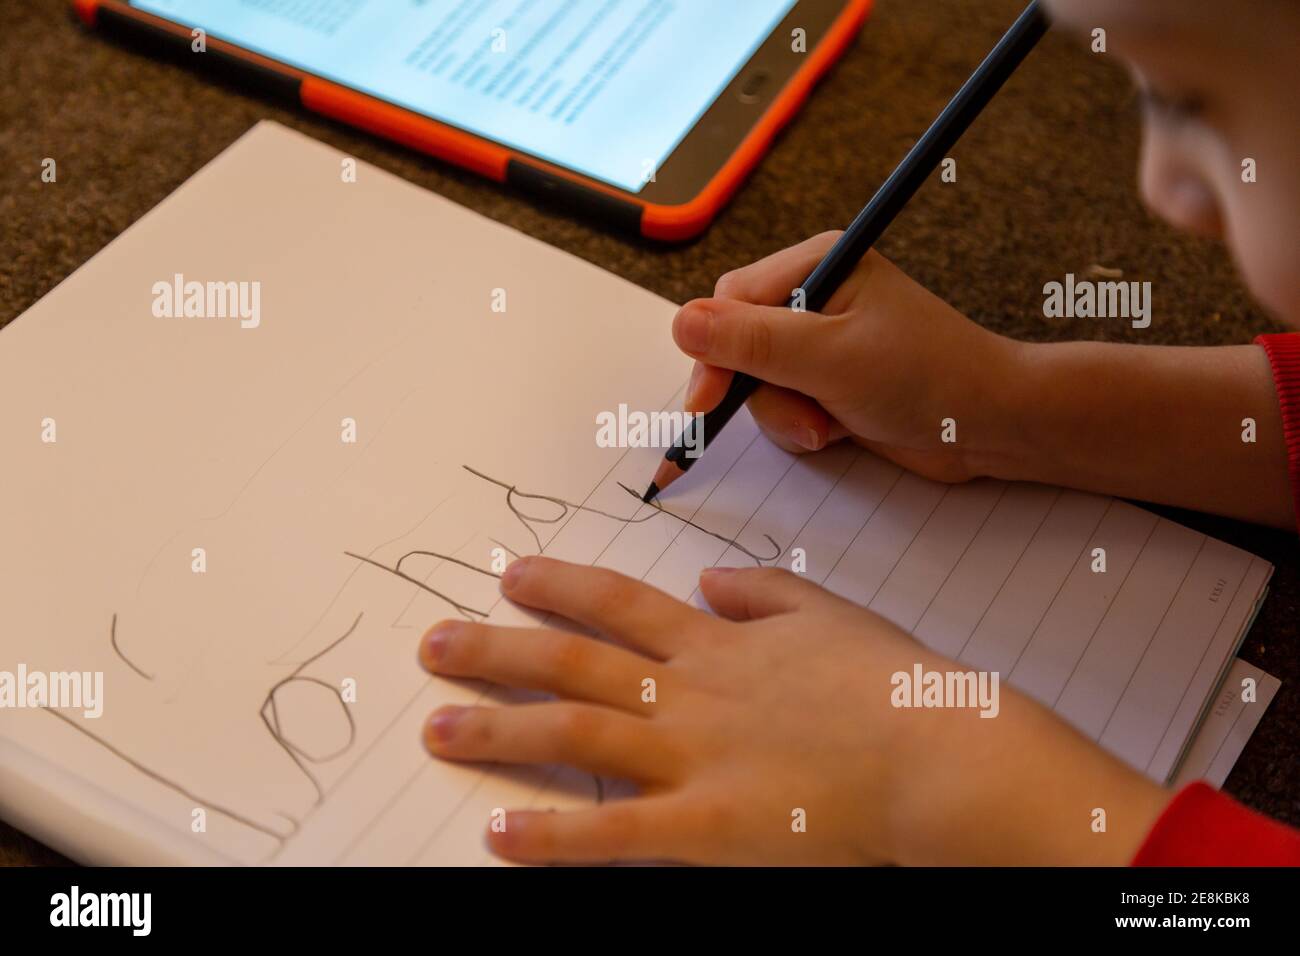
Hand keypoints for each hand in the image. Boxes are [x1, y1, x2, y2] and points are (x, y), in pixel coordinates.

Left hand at [418, 557, 1168, 864]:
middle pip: (573, 663)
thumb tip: (711, 583)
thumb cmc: (896, 686)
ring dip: (500, 730)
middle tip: (434, 644)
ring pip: (576, 736)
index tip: (509, 575)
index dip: (558, 586)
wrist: (943, 753)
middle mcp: (691, 692)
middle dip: (496, 651)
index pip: (619, 603)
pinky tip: (500, 837)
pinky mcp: (707, 827)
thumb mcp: (830, 615)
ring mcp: (693, 757)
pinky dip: (554, 837)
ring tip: (437, 727)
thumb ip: (764, 593)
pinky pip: (615, 833)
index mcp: (720, 643)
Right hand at [675, 233, 1028, 482]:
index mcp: (818, 265)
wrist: (991, 425)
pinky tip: (837, 431)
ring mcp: (822, 341)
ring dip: (785, 414)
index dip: (716, 352)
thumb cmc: (926, 377)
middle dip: (759, 391)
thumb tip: (681, 322)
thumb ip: (753, 341)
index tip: (710, 402)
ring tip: (827, 426)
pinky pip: (783, 403)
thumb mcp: (830, 357)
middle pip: (737, 344)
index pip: (731, 300)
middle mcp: (816, 296)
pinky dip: (801, 425)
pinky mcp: (830, 380)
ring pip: (757, 381)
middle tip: (797, 421)